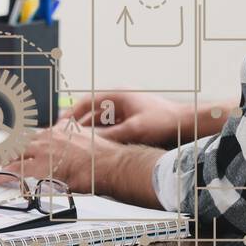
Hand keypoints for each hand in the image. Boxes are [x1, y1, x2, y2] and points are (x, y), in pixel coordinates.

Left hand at [2, 126, 163, 207]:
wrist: (110, 164)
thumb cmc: (105, 157)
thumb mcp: (90, 141)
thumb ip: (77, 142)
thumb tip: (75, 150)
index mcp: (62, 129)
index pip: (38, 133)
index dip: (26, 140)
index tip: (19, 142)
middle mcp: (51, 135)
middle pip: (24, 139)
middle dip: (12, 146)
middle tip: (3, 152)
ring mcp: (46, 149)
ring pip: (18, 151)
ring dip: (7, 157)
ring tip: (0, 163)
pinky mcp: (43, 165)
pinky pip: (20, 168)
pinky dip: (10, 173)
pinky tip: (4, 177)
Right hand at [60, 92, 190, 146]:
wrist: (185, 123)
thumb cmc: (164, 120)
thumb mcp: (134, 129)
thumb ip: (112, 136)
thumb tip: (91, 144)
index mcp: (118, 96)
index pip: (87, 102)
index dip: (72, 113)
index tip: (60, 124)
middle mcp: (119, 102)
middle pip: (92, 114)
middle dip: (78, 126)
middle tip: (64, 139)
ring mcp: (125, 112)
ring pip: (101, 123)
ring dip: (90, 133)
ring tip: (76, 146)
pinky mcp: (131, 122)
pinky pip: (111, 129)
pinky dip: (102, 137)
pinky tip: (96, 149)